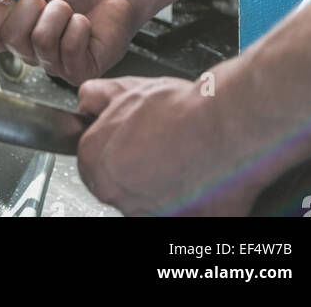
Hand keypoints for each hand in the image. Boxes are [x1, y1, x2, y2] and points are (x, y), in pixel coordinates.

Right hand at [0, 0, 142, 83]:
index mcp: (17, 32)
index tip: (6, 1)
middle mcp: (31, 52)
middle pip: (11, 35)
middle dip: (33, 6)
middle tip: (48, 1)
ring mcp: (54, 64)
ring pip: (41, 39)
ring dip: (60, 13)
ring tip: (70, 12)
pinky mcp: (78, 70)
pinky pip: (69, 46)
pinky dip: (79, 26)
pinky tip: (85, 25)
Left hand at [77, 75, 260, 216]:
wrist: (223, 125)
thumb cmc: (178, 109)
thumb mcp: (126, 88)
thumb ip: (96, 97)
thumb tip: (87, 103)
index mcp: (96, 160)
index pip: (92, 161)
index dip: (114, 147)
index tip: (132, 139)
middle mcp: (116, 193)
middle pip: (118, 184)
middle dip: (135, 167)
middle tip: (158, 146)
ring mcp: (146, 212)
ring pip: (146, 200)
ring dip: (159, 185)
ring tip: (180, 158)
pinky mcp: (176, 222)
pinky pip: (174, 211)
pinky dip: (183, 199)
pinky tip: (194, 177)